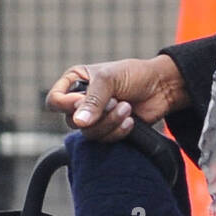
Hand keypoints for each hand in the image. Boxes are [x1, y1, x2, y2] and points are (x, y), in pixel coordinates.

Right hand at [45, 56, 189, 141]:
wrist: (162, 88)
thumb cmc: (135, 74)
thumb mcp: (110, 78)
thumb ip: (93, 100)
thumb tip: (79, 122)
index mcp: (75, 82)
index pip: (54, 101)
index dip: (66, 105)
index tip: (81, 102)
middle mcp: (81, 102)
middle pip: (71, 121)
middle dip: (97, 114)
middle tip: (116, 100)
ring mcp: (94, 118)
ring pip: (89, 134)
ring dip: (111, 122)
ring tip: (127, 108)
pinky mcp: (108, 131)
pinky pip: (104, 140)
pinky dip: (118, 131)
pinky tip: (131, 120)